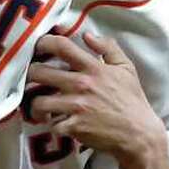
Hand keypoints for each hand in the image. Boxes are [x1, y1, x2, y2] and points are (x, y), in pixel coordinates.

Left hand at [24, 28, 165, 162]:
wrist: (139, 134)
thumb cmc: (132, 100)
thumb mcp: (126, 68)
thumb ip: (108, 48)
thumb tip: (87, 35)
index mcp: (93, 68)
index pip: (61, 46)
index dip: (43, 43)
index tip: (38, 48)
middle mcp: (81, 84)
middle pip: (39, 72)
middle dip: (29, 75)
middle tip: (30, 79)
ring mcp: (76, 107)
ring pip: (38, 101)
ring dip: (35, 104)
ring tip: (40, 105)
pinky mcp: (74, 127)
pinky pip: (51, 124)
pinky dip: (52, 124)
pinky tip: (57, 122)